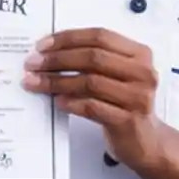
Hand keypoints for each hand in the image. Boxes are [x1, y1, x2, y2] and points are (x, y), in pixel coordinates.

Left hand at [21, 28, 165, 171]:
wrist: (145, 141)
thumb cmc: (125, 104)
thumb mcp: (117, 75)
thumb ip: (94, 60)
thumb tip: (51, 51)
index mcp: (139, 54)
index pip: (100, 37)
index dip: (68, 38)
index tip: (43, 45)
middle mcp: (142, 73)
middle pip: (93, 57)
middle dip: (58, 59)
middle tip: (34, 63)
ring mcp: (137, 97)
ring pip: (90, 82)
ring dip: (58, 81)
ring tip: (36, 83)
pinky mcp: (128, 121)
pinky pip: (93, 108)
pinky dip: (71, 103)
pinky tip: (58, 101)